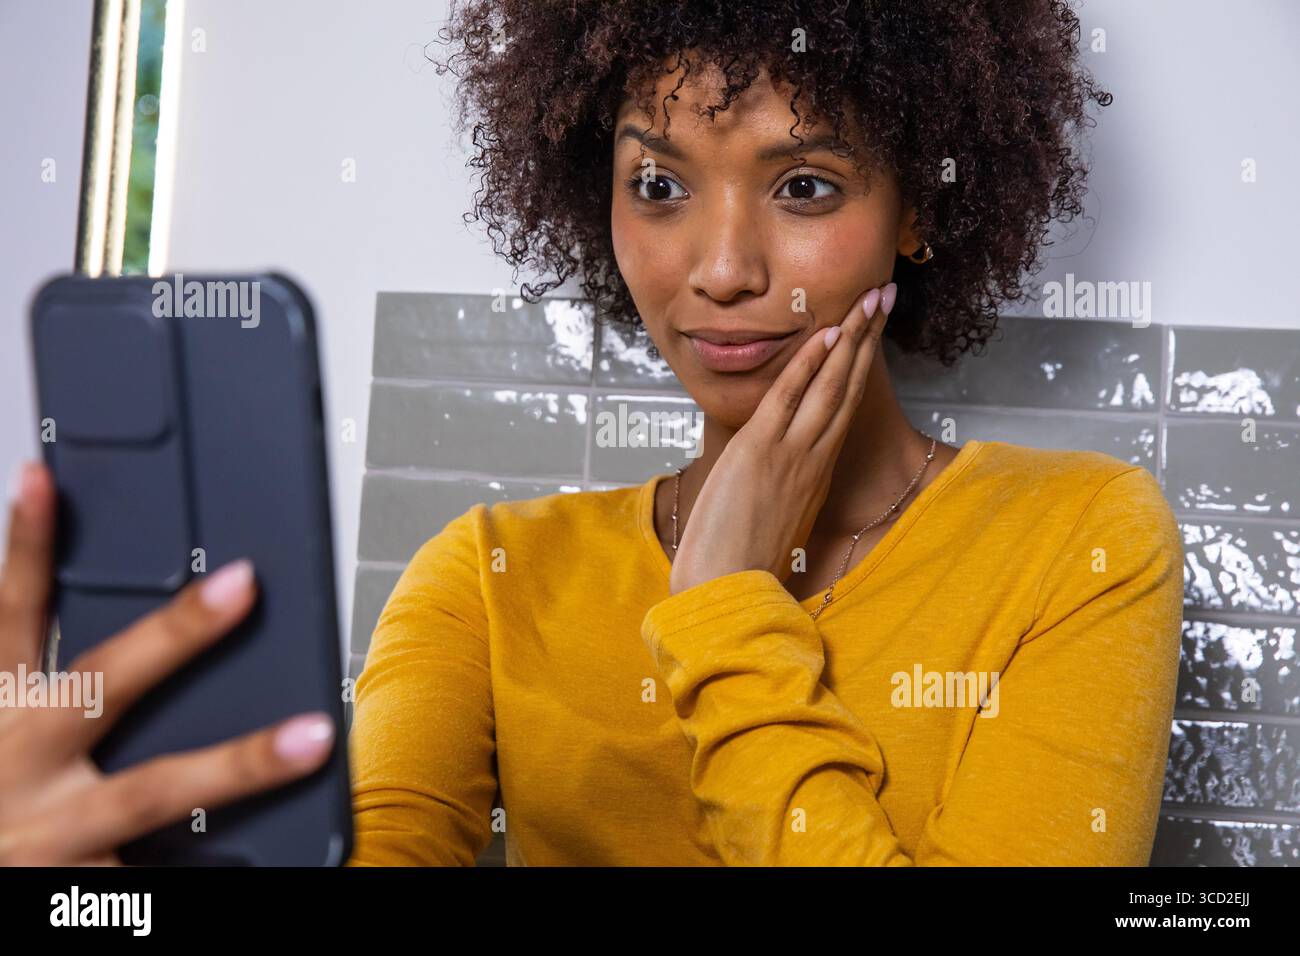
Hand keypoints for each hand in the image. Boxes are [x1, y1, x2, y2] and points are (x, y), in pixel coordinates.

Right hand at [0, 461, 334, 864]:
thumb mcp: (0, 737)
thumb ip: (44, 690)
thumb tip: (109, 642)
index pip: (10, 617)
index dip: (26, 546)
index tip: (44, 479)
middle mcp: (18, 764)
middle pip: (102, 684)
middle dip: (174, 632)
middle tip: (242, 582)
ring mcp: (50, 832)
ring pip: (153, 790)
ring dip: (242, 763)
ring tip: (314, 737)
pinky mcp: (78, 888)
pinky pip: (159, 870)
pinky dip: (212, 862)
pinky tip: (285, 853)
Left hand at [668, 283, 895, 595]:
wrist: (727, 591)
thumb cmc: (738, 568)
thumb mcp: (767, 524)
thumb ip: (776, 496)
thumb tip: (767, 485)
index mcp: (815, 477)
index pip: (842, 410)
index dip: (858, 368)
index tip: (871, 334)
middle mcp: (813, 461)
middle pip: (847, 388)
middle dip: (868, 339)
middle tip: (886, 296)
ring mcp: (791, 455)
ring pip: (830, 387)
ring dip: (851, 338)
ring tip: (870, 298)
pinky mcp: (762, 453)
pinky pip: (791, 398)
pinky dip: (809, 365)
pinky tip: (828, 335)